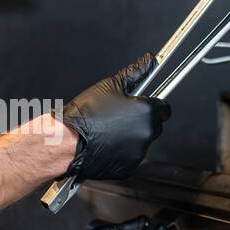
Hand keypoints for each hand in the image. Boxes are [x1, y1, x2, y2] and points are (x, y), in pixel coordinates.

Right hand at [59, 53, 170, 181]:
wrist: (66, 141)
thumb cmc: (85, 114)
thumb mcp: (110, 85)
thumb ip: (135, 72)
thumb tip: (148, 61)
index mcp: (146, 112)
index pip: (164, 108)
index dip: (153, 104)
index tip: (143, 104)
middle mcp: (145, 134)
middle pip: (154, 125)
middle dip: (141, 120)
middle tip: (120, 116)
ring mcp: (137, 153)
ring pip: (142, 142)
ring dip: (132, 136)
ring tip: (109, 130)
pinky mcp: (127, 167)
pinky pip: (131, 157)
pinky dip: (122, 151)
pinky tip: (107, 143)